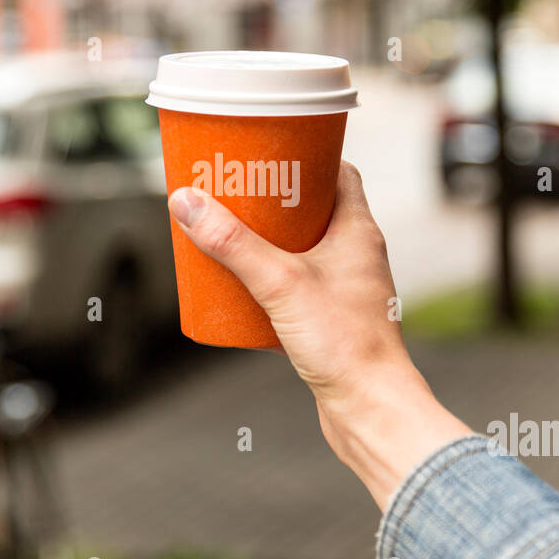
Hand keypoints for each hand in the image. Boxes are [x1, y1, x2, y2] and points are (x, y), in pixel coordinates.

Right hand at [169, 161, 470, 508]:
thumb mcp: (280, 283)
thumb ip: (233, 244)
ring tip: (228, 234)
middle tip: (232, 191)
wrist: (371, 409)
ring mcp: (347, 287)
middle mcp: (358, 254)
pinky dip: (270, 276)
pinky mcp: (333, 318)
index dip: (302, 155)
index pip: (337, 171)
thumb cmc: (345, 344)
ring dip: (268, 239)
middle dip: (272, 198)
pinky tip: (240, 284)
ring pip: (303, 248)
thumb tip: (187, 201)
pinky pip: (298, 283)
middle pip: (313, 207)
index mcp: (359, 230)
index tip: (265, 149)